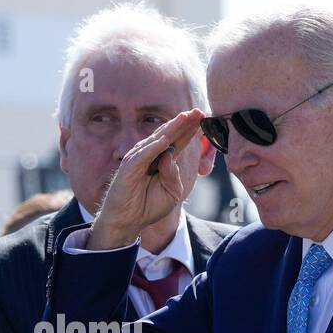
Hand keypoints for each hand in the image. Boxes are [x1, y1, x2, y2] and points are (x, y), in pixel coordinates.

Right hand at [87, 108, 204, 250]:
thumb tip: (171, 155)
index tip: (204, 117)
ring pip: (157, 140)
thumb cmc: (148, 207)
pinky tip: (166, 139)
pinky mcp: (129, 168)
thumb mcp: (171, 192)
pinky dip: (154, 147)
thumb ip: (173, 174)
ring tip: (185, 117)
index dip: (191, 129)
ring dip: (172, 128)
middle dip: (185, 122)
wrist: (128, 221)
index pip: (179, 140)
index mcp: (163, 160)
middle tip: (199, 111)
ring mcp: (139, 159)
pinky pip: (143, 155)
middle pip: (170, 134)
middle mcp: (151, 155)